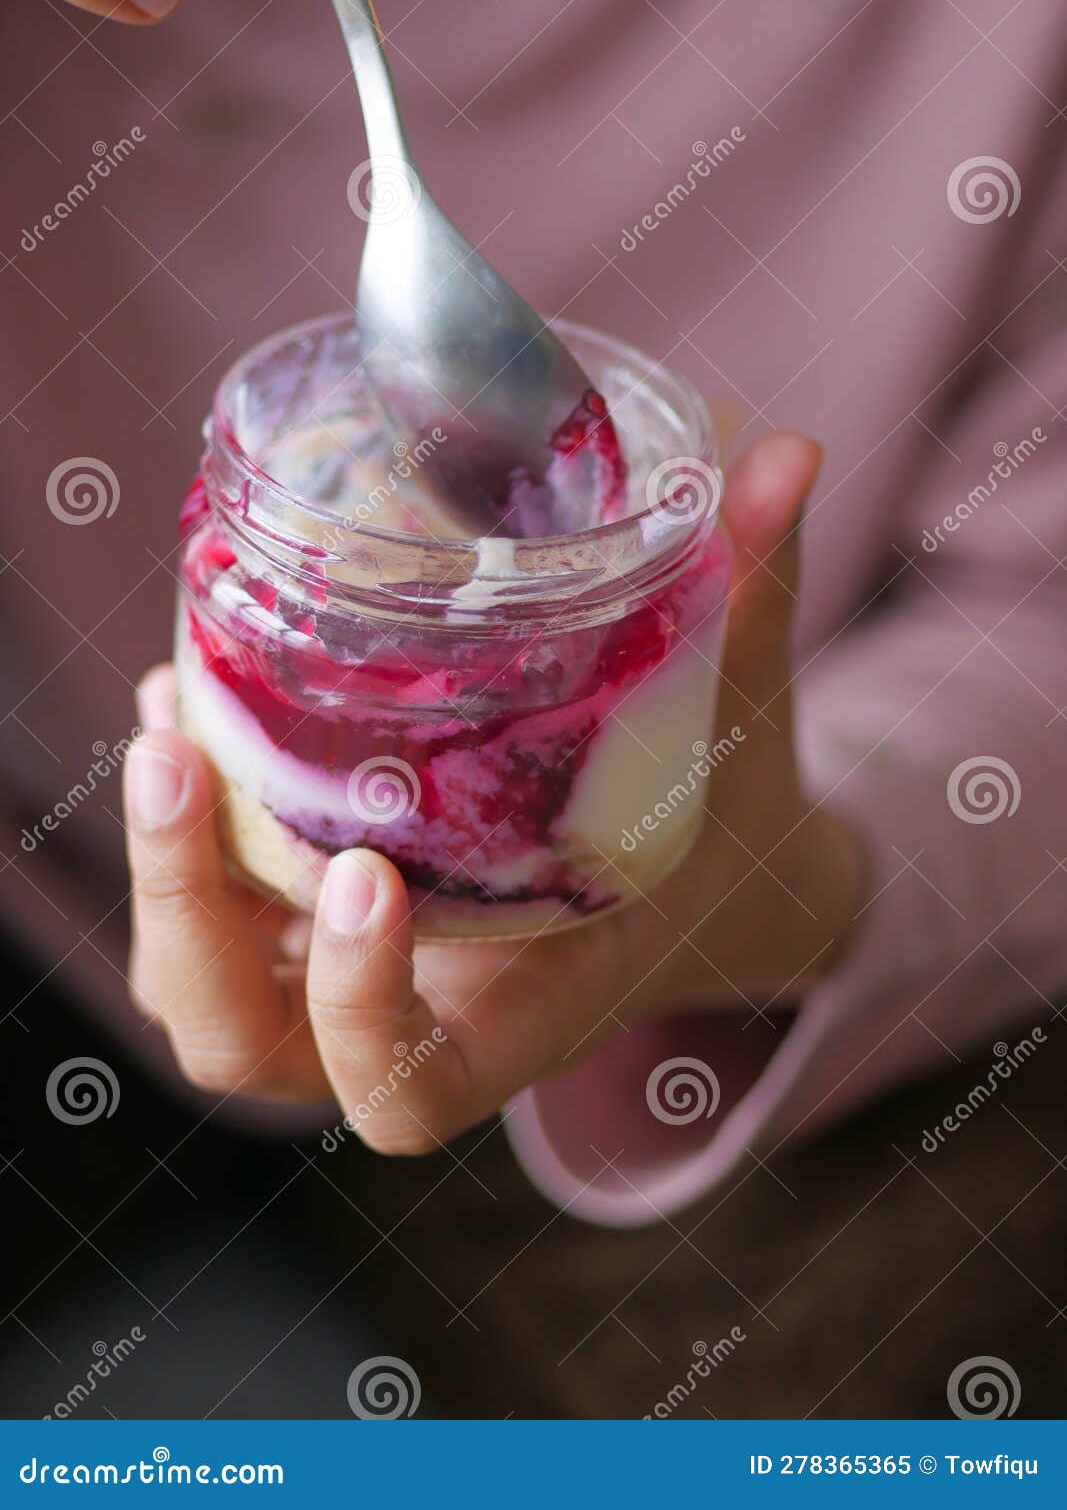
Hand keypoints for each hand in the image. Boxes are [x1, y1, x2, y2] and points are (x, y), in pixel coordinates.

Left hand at [124, 431, 866, 1152]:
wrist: (698, 882)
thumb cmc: (721, 824)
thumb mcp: (741, 727)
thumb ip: (754, 600)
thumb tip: (788, 455)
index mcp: (525, 1008)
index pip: (409, 1090)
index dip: (362, 1017)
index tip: (369, 875)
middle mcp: (418, 1010)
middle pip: (243, 1047)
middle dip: (186, 920)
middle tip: (179, 758)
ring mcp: (349, 973)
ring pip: (198, 988)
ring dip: (159, 872)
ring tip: (165, 721)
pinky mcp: (315, 916)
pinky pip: (209, 910)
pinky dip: (178, 828)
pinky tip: (181, 701)